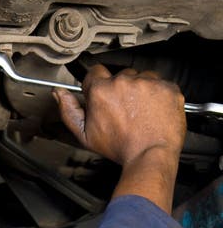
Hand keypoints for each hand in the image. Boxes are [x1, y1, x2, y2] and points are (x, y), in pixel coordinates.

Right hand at [53, 65, 186, 213]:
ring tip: (141, 111)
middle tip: (125, 109)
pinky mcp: (167, 87)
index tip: (105, 95)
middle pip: (121, 76)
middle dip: (122, 89)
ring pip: (143, 78)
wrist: (150, 155)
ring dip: (142, 90)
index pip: (95, 72)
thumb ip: (69, 110)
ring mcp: (148, 83)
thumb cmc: (120, 147)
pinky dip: (160, 95)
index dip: (99, 85)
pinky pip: (162, 84)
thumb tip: (59, 93)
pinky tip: (155, 111)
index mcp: (102, 90)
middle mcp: (125, 82)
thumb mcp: (85, 134)